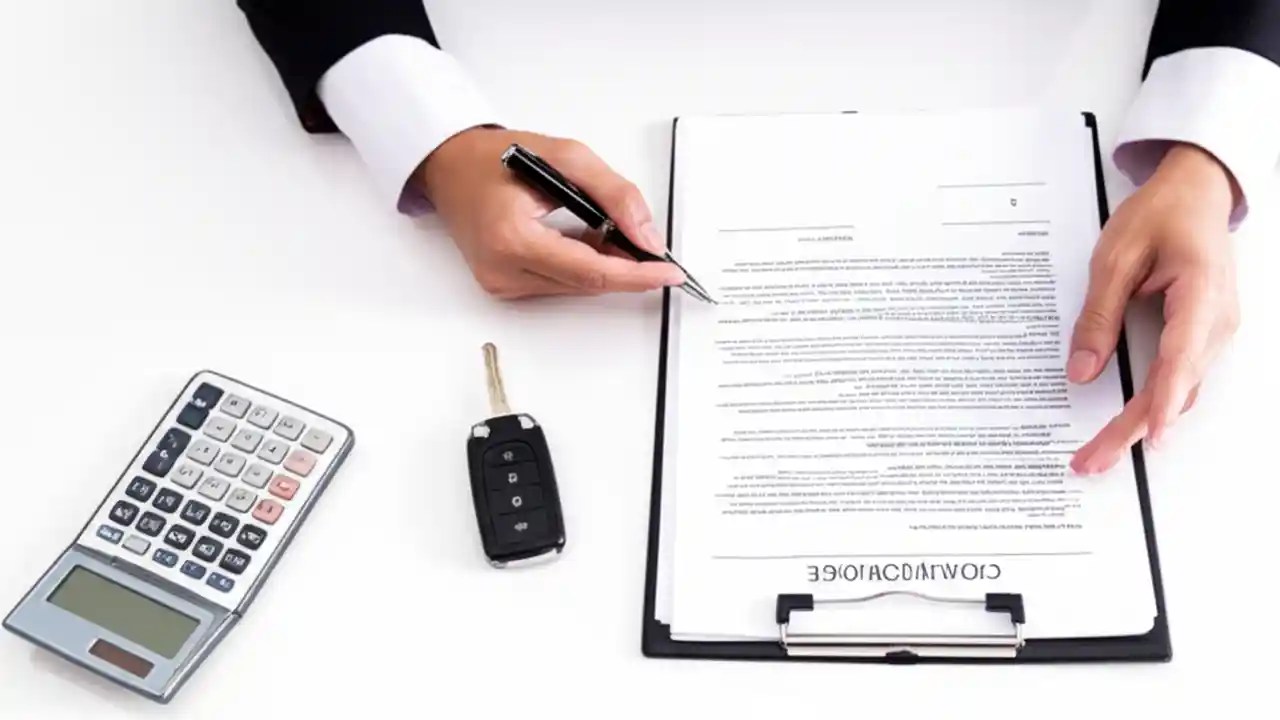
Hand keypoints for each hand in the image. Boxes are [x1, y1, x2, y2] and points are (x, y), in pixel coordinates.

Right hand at [416, 126, 684, 297]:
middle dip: (627, 269)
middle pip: (587, 284)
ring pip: (576, 287)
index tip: (669, 272)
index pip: (590, 271)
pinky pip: (559, 284)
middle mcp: (502, 269)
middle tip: (653, 248)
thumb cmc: (496, 157)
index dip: (636, 274)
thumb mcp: (566, 156)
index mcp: (512, 238)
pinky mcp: (503, 286)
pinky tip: (590, 243)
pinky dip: (583, 267)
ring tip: (617, 236)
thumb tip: (648, 236)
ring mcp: (500, 282)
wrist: (449, 166)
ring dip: (605, 267)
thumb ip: (614, 194)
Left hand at [1068, 143, 1240, 474]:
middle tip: (1091, 460)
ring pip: (1179, 390)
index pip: (1181, 356)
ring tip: (1098, 453)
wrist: (1196, 192)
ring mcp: (1215, 331)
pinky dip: (1154, 405)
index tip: (1149, 434)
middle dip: (1132, 429)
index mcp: (1201, 290)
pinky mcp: (1204, 336)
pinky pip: (1180, 378)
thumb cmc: (1160, 214)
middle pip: (1176, 387)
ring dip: (1141, 424)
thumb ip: (1098, 315)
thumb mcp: (1115, 257)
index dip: (1163, 400)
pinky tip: (1125, 426)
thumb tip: (1082, 370)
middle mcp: (1217, 319)